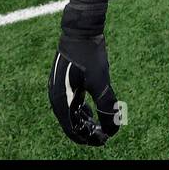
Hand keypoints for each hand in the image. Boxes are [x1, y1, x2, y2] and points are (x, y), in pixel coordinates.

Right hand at [49, 0, 120, 145]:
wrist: (81, 29)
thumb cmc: (89, 54)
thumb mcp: (100, 81)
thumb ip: (106, 106)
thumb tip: (113, 128)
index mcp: (60, 100)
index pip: (72, 130)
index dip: (88, 138)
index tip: (104, 140)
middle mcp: (56, 96)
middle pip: (71, 123)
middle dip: (88, 131)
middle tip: (105, 134)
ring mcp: (59, 88)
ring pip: (71, 113)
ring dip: (85, 121)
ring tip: (101, 125)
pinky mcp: (65, 81)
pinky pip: (72, 103)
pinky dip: (82, 110)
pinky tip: (93, 112)